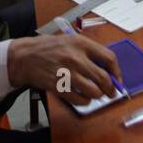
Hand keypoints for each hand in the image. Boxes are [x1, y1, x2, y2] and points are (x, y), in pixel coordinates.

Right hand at [7, 33, 121, 104]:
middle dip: (110, 89)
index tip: (117, 78)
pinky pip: (79, 99)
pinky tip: (83, 97)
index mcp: (81, 44)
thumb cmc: (48, 48)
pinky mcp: (59, 86)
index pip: (109, 57)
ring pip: (93, 91)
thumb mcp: (70, 41)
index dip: (117, 71)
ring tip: (95, 94)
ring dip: (97, 95)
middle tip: (111, 92)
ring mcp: (67, 73)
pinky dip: (84, 101)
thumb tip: (107, 69)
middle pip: (103, 78)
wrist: (24, 57)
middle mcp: (76, 58)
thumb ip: (88, 52)